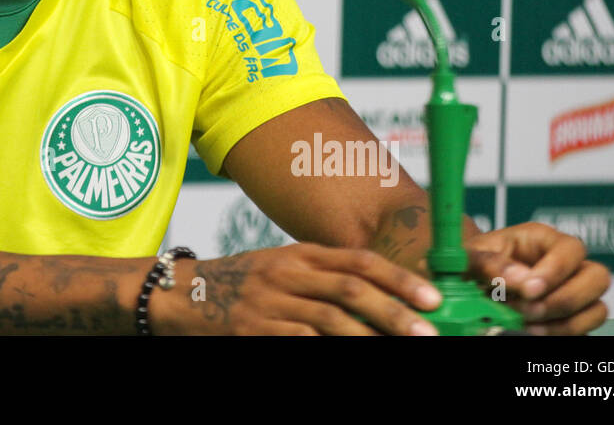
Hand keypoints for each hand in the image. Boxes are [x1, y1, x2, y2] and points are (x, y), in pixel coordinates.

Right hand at [152, 243, 444, 334]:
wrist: (181, 294)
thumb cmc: (241, 283)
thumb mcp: (282, 267)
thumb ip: (324, 276)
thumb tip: (382, 297)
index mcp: (299, 254)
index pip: (358, 260)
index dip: (398, 278)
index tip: (433, 297)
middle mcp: (287, 274)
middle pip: (350, 290)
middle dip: (394, 312)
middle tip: (428, 333)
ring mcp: (269, 304)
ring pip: (330, 321)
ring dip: (370, 339)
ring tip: (399, 352)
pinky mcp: (254, 332)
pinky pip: (300, 343)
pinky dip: (328, 352)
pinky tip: (349, 359)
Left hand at [464, 222, 610, 334]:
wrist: (467, 284)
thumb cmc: (472, 264)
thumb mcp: (472, 256)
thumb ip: (492, 263)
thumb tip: (523, 280)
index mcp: (542, 240)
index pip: (572, 249)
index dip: (556, 270)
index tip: (530, 290)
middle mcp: (564, 264)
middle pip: (598, 277)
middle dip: (565, 299)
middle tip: (530, 310)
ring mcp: (572, 291)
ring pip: (597, 308)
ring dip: (565, 322)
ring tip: (527, 324)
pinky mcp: (570, 317)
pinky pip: (584, 330)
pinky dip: (562, 334)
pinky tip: (532, 331)